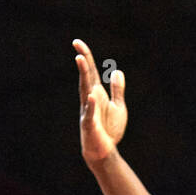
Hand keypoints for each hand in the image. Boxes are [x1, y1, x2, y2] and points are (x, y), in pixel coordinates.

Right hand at [74, 38, 126, 167]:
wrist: (104, 151)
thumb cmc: (109, 130)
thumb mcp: (118, 107)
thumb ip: (117, 90)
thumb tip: (117, 72)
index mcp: (97, 93)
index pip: (90, 72)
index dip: (86, 57)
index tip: (78, 43)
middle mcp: (90, 99)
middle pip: (86, 77)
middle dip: (83, 61)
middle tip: (77, 45)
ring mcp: (88, 111)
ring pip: (84, 90)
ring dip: (83, 75)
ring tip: (80, 60)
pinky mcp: (90, 125)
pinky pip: (90, 113)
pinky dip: (91, 105)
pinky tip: (92, 95)